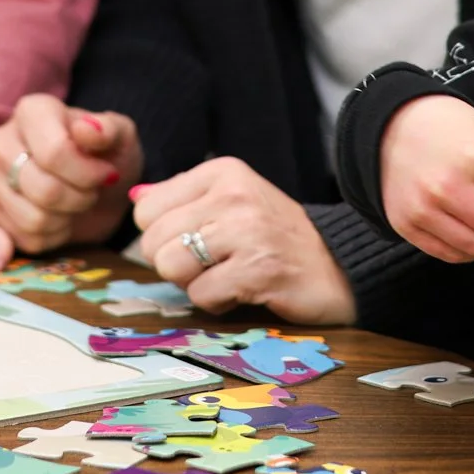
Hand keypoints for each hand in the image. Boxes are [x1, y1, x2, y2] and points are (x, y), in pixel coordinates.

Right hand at [0, 94, 141, 252]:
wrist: (100, 189)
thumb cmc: (108, 157)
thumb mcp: (121, 137)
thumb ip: (109, 129)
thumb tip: (86, 130)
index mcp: (32, 111)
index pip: (54, 152)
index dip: (87, 173)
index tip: (105, 173)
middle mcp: (0, 141)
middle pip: (42, 188)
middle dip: (80, 198)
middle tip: (92, 192)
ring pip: (33, 217)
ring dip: (68, 218)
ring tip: (76, 202)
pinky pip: (26, 238)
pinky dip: (55, 235)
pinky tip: (61, 218)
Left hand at [131, 158, 355, 325]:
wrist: (339, 264)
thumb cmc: (276, 236)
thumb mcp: (232, 201)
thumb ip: (182, 198)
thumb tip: (134, 197)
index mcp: (222, 172)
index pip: (146, 209)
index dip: (162, 236)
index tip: (197, 239)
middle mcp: (233, 194)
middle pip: (153, 243)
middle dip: (175, 264)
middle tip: (214, 263)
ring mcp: (248, 231)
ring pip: (172, 268)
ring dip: (195, 284)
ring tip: (228, 274)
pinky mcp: (259, 270)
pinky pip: (202, 296)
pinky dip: (218, 302)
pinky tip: (244, 289)